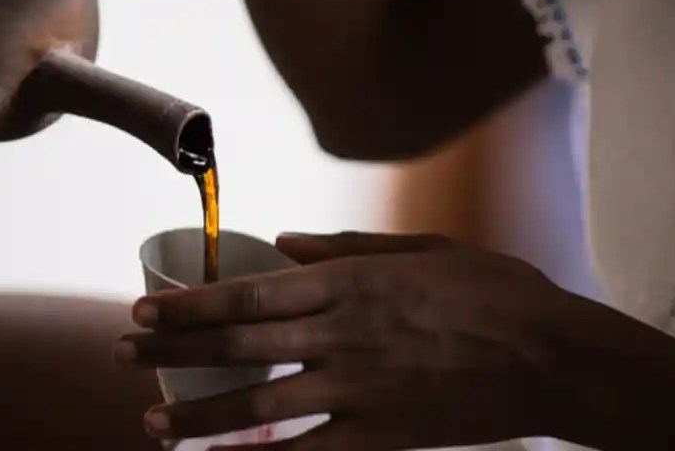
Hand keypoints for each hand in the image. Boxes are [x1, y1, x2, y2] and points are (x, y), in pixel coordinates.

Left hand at [115, 232, 580, 448]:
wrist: (553, 356)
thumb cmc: (495, 292)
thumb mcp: (423, 249)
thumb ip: (348, 246)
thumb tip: (285, 242)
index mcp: (349, 281)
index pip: (247, 293)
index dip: (189, 304)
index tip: (145, 308)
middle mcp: (341, 333)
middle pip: (238, 344)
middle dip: (172, 350)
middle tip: (121, 353)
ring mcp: (359, 388)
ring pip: (258, 406)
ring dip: (198, 414)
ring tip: (150, 420)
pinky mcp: (382, 436)